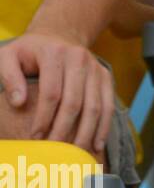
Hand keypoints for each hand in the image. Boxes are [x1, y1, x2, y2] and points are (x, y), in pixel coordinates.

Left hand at [0, 30, 114, 159]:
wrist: (61, 34)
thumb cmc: (30, 51)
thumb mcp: (9, 56)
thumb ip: (9, 76)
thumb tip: (19, 103)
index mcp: (55, 53)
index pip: (52, 92)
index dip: (44, 117)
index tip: (35, 136)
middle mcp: (80, 59)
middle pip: (75, 102)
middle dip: (64, 130)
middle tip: (54, 151)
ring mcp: (96, 68)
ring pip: (95, 106)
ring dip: (86, 133)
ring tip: (75, 153)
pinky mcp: (106, 77)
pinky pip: (108, 105)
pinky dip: (104, 126)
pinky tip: (96, 144)